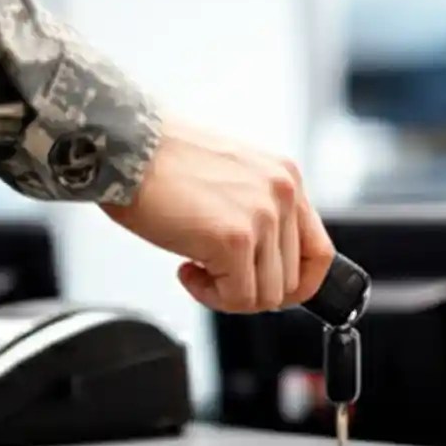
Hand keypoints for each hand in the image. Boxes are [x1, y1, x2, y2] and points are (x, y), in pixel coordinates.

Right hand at [102, 120, 334, 313]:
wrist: (126, 148)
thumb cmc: (163, 163)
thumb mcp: (233, 178)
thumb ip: (259, 212)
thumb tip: (266, 263)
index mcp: (286, 178)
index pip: (319, 252)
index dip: (296, 284)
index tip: (267, 289)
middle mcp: (283, 193)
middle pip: (291, 281)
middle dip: (251, 289)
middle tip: (215, 274)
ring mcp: (263, 216)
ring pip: (266, 296)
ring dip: (228, 294)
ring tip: (197, 269)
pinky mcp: (235, 239)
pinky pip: (237, 297)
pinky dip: (209, 295)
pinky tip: (186, 270)